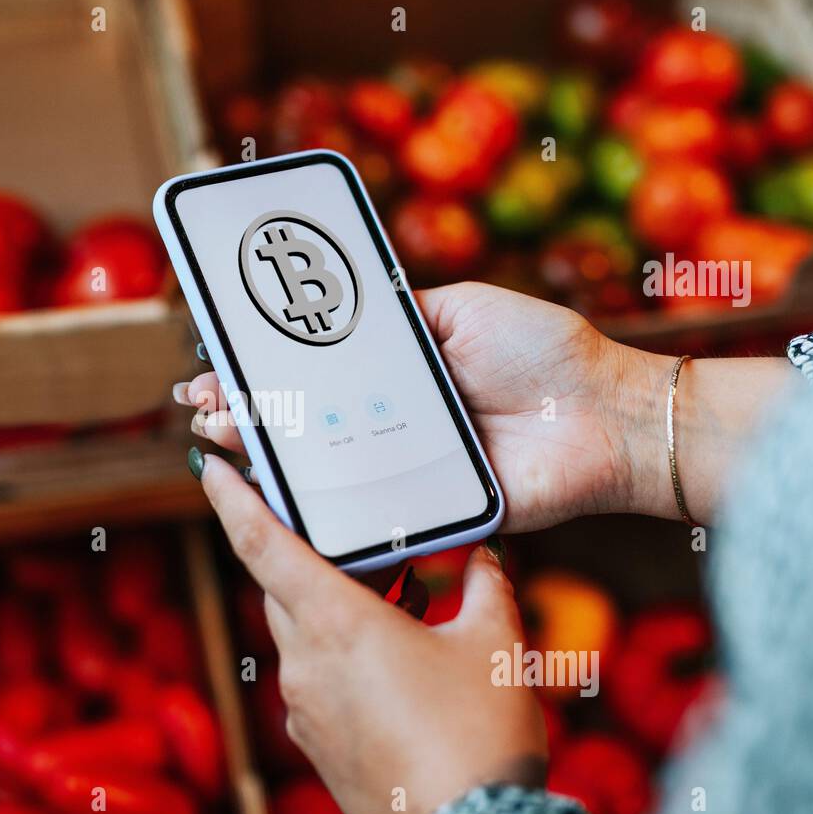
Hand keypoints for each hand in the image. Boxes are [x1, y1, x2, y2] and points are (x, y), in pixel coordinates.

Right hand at [177, 281, 655, 532]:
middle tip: (202, 407)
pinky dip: (323, 509)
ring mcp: (409, 470)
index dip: (267, 371)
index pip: (317, 376)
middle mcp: (396, 425)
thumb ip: (402, 311)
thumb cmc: (545, 353)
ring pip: (326, 471)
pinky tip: (277, 495)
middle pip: (308, 426)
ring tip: (222, 440)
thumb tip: (342, 301)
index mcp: (400, 376)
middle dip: (249, 415)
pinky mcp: (431, 511)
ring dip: (269, 460)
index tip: (220, 365)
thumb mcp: (462, 308)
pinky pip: (370, 512)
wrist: (609, 413)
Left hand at [194, 452, 546, 813]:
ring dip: (328, 605)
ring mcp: (304, 707)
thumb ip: (486, 586)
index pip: (261, 544)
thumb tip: (484, 557)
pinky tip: (390, 660)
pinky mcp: (316, 743)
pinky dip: (336, 652)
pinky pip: (312, 677)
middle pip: (280, 584)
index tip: (211, 466)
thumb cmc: (477, 738)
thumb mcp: (494, 646)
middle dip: (300, 551)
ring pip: (298, 632)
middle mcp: (304, 662)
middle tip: (335, 528)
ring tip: (390, 598)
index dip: (231, 499)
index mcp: (335, 623)